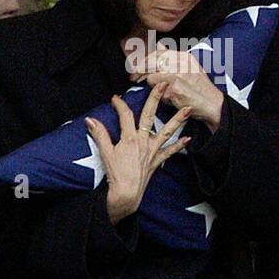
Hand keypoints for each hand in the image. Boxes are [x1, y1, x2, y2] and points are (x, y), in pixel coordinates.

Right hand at [86, 85, 191, 224]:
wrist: (126, 192)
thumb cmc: (115, 173)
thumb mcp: (105, 153)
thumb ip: (99, 135)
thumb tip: (90, 120)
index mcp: (130, 138)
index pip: (125, 115)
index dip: (120, 105)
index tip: (115, 98)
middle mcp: (144, 141)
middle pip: (150, 116)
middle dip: (156, 99)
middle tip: (164, 85)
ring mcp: (152, 150)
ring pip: (167, 131)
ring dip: (178, 119)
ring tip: (188, 109)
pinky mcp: (157, 160)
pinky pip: (170, 151)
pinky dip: (179, 145)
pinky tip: (188, 138)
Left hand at [127, 41, 223, 130]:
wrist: (214, 105)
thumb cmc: (202, 89)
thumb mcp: (191, 67)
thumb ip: (174, 57)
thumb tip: (159, 45)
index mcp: (184, 56)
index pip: (157, 53)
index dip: (144, 60)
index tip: (137, 67)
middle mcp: (180, 62)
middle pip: (150, 63)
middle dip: (139, 71)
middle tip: (133, 78)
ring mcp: (177, 75)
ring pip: (151, 78)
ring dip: (152, 86)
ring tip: (162, 92)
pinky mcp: (174, 88)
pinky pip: (158, 92)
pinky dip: (161, 96)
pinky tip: (172, 99)